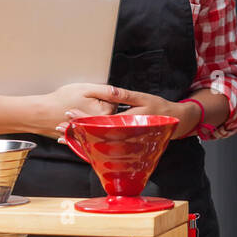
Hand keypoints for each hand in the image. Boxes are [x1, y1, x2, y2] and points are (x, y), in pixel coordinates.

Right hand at [31, 82, 117, 137]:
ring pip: (99, 122)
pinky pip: (90, 131)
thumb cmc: (61, 100)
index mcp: (103, 114)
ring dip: (93, 116)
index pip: (116, 104)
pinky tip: (77, 120)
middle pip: (110, 115)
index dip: (107, 97)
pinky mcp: (83, 137)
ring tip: (79, 109)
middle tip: (85, 102)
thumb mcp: (86, 89)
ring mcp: (90, 134)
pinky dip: (85, 125)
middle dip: (102, 106)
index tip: (95, 96)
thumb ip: (107, 91)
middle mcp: (99, 127)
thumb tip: (123, 94)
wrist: (42, 113)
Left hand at [51, 86, 196, 139]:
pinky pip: (107, 145)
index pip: (101, 119)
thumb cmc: (160, 107)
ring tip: (64, 136)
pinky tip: (80, 142)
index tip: (69, 113)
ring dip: (82, 138)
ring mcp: (126, 141)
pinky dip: (92, 143)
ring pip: (100, 141)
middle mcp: (125, 133)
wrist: (177, 122)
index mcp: (128, 121)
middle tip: (59, 126)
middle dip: (78, 129)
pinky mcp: (127, 144)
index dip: (84, 116)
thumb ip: (125, 96)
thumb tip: (109, 91)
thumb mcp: (144, 98)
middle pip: (96, 133)